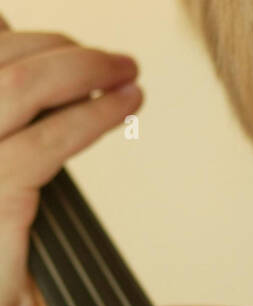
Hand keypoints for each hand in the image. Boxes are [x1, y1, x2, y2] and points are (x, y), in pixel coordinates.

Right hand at [0, 15, 141, 305]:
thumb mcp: (3, 204)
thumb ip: (17, 155)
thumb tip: (52, 106)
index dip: (21, 42)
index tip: (69, 49)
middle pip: (0, 61)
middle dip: (62, 48)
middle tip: (115, 61)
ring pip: (23, 82)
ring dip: (84, 68)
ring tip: (128, 75)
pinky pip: (48, 141)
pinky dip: (94, 117)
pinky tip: (126, 107)